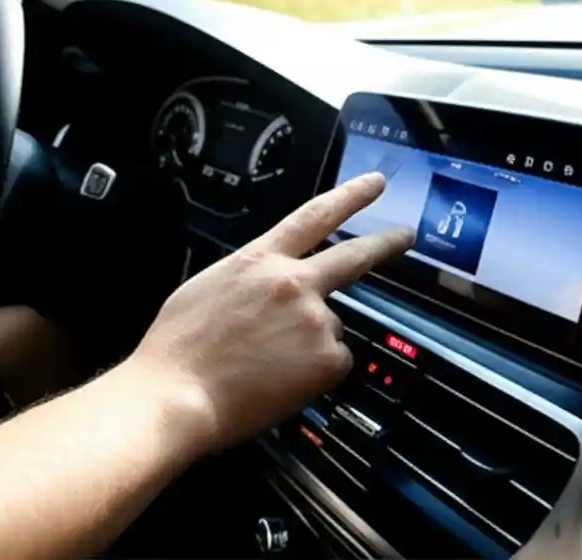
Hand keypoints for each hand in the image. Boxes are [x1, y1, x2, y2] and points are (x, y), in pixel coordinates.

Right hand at [127, 172, 413, 453]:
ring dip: (311, 342)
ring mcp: (316, 320)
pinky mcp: (328, 359)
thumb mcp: (209, 287)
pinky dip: (315, 374)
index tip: (376, 183)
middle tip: (405, 235)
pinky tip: (281, 382)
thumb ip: (250, 279)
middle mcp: (295, 282)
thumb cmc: (178, 349)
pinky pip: (334, 362)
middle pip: (355, 256)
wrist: (176, 397)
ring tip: (268, 365)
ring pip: (331, 326)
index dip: (350, 196)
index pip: (315, 216)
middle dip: (386, 242)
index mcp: (260, 260)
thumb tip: (269, 286)